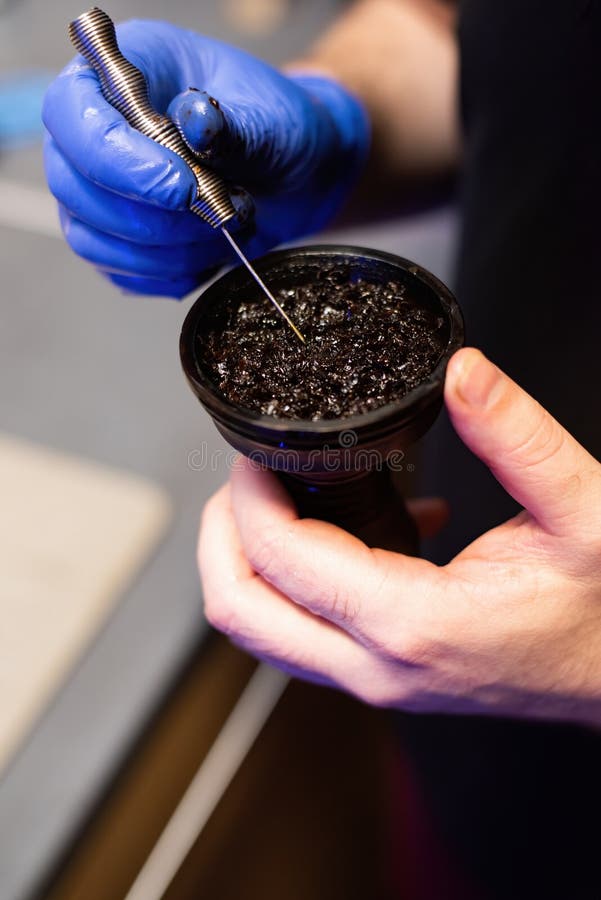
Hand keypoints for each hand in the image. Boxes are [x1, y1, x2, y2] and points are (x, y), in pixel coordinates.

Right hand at [43, 20, 367, 296]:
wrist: (295, 176)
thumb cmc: (277, 130)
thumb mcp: (270, 119)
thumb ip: (231, 125)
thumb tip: (195, 123)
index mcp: (127, 70)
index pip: (74, 112)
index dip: (119, 159)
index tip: (182, 188)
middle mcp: (97, 127)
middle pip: (72, 183)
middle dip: (151, 217)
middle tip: (218, 212)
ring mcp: (98, 186)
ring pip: (92, 237)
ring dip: (166, 251)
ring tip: (224, 228)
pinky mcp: (115, 237)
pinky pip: (120, 272)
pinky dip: (170, 273)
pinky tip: (209, 253)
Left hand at [198, 349, 600, 725]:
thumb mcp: (582, 510)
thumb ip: (519, 436)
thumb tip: (463, 374)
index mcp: (412, 622)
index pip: (280, 558)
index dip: (249, 493)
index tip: (256, 448)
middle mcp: (377, 665)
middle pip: (240, 612)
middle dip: (220, 535)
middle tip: (243, 478)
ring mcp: (376, 679)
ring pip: (262, 630)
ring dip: (247, 561)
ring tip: (273, 498)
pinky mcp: (384, 674)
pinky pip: (304, 633)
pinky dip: (296, 582)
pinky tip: (358, 529)